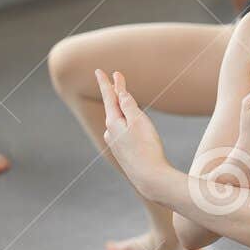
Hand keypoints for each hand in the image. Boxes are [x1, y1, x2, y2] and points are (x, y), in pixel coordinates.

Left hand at [96, 69, 168, 189]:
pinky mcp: (124, 153)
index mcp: (113, 122)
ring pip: (119, 121)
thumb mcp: (138, 120)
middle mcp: (111, 132)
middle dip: (116, 93)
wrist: (150, 178)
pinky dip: (127, 123)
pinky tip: (132, 126)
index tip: (99, 71)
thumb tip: (119, 93)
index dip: (106, 83)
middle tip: (115, 78)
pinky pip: (123, 132)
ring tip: (125, 99)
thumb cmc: (146, 147)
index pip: (109, 97)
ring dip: (122, 109)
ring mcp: (116, 144)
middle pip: (113, 107)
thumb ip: (128, 105)